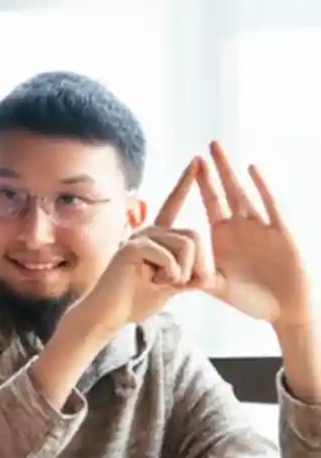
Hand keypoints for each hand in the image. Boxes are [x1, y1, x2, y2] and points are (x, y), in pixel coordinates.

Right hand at [68, 164, 209, 331]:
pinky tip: (157, 282)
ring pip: (186, 244)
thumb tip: (207, 276)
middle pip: (193, 234)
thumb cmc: (135, 301)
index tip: (195, 162)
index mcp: (156, 237)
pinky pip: (169, 255)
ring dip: (184, 271)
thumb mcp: (170, 286)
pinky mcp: (132, 247)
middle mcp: (147, 231)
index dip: (184, 184)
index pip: (172, 204)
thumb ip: (188, 275)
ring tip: (166, 284)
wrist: (108, 314)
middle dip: (198, 263)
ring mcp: (139, 237)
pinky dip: (171, 273)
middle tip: (186, 284)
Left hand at [194, 141, 308, 325]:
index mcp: (224, 236)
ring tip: (221, 150)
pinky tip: (252, 169)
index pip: (209, 203)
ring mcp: (261, 227)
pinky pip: (270, 206)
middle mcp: (242, 226)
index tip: (191, 164)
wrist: (285, 310)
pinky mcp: (281, 232)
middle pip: (226, 192)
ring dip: (232, 172)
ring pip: (245, 193)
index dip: (200, 184)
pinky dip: (262, 187)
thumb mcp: (218, 287)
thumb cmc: (253, 299)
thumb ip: (196, 277)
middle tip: (207, 147)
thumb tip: (170, 273)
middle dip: (216, 170)